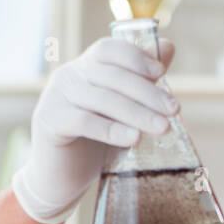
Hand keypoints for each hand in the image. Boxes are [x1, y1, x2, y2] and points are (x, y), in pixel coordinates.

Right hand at [11, 36, 179, 223]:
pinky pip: (83, 121)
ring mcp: (56, 97)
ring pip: (102, 99)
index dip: (135, 57)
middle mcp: (69, 76)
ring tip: (162, 127)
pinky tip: (132, 138)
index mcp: (86, 68)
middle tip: (174, 109)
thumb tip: (168, 47)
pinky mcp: (50, 121)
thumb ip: (141, 81)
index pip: (108, 50)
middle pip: (111, 75)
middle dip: (147, 92)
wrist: (61, 177)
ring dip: (137, 113)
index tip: (161, 73)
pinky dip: (111, 130)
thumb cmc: (95, 142)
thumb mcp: (121, 111)